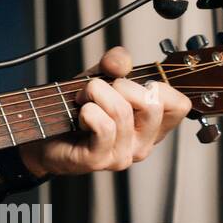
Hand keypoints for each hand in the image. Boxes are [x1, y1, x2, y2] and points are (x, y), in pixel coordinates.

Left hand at [18, 46, 191, 178]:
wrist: (42, 137)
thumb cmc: (75, 110)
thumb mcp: (100, 79)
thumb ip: (114, 65)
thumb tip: (120, 62)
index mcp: (151, 127)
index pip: (180, 105)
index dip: (158, 85)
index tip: (130, 83)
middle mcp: (143, 144)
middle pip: (153, 103)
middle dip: (119, 84)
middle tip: (97, 89)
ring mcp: (123, 155)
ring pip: (122, 111)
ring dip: (95, 94)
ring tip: (82, 99)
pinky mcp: (100, 160)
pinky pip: (104, 126)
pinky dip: (88, 111)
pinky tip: (79, 115)